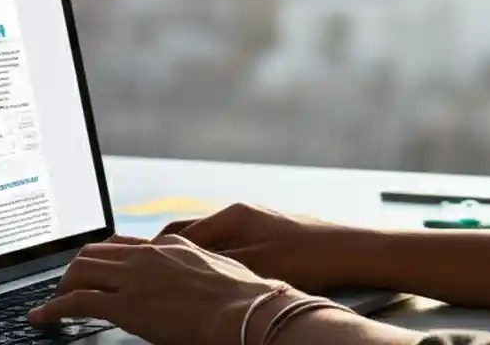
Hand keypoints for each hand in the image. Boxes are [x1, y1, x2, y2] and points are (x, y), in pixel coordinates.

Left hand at [28, 234, 299, 344]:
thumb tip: (199, 285)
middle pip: (98, 251)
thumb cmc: (246, 300)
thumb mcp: (222, 273)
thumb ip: (201, 271)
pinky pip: (77, 302)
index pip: (127, 244)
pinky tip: (43, 317)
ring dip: (63, 285)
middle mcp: (149, 254)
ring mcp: (135, 278)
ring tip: (54, 303)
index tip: (97, 267)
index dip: (106, 256)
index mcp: (173, 246)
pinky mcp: (126, 305)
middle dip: (78, 268)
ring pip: (81, 269)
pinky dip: (53, 308)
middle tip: (70, 286)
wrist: (247, 312)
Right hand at [158, 203, 362, 291]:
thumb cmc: (307, 256)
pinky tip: (220, 276)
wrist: (350, 250)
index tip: (139, 265)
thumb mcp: (254, 266)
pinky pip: (233, 245)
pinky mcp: (272, 234)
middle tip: (150, 270)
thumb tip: (180, 267)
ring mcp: (257, 222)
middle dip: (169, 251)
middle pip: (193, 232)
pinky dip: (218, 259)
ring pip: (213, 239)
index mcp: (233, 216)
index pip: (180, 233)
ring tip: (180, 277)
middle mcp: (242, 213)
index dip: (156, 251)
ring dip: (196, 256)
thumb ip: (216, 265)